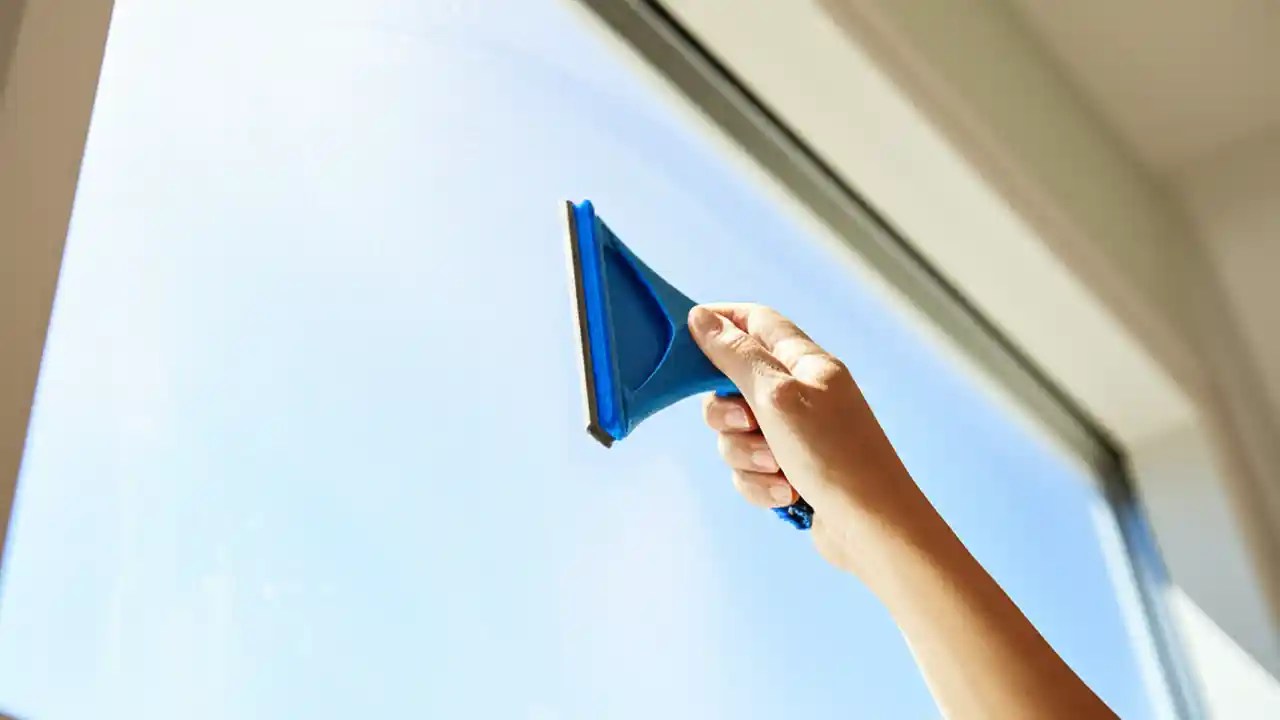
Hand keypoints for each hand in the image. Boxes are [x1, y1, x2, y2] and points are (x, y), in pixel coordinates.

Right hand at [688, 303, 926, 573]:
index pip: (755, 321)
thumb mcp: (777, 397)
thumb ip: (736, 356)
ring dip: (747, 455)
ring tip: (778, 469)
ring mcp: (795, 434)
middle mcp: (800, 393)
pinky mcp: (790, 471)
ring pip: (736, 434)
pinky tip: (788, 494)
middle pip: (732, 385)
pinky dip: (761, 483)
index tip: (684, 337)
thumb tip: (702, 317)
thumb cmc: (833, 455)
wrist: (873, 530)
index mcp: (805, 362)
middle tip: (747, 425)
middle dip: (727, 413)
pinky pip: (750, 469)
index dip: (720, 322)